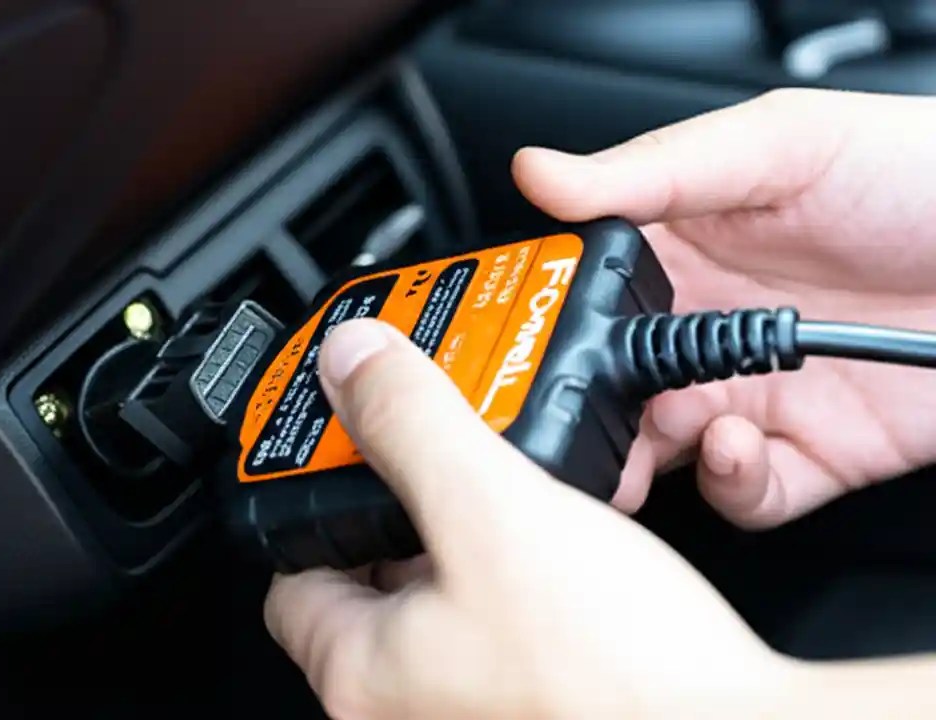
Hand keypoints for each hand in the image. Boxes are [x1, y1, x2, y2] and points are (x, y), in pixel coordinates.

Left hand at [264, 319, 791, 718]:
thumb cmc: (617, 671)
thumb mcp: (491, 506)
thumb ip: (410, 425)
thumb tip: (351, 363)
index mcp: (359, 675)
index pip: (291, 570)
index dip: (317, 499)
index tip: (349, 453)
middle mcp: (399, 711)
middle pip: (364, 584)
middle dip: (400, 511)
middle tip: (433, 455)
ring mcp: (465, 716)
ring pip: (434, 605)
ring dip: (461, 542)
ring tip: (499, 487)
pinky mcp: (529, 711)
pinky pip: (491, 630)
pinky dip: (508, 582)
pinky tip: (551, 552)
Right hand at [513, 88, 935, 527]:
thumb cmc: (920, 175)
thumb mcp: (778, 146)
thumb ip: (653, 170)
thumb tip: (539, 174)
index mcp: (680, 252)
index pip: (579, 299)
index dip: (537, 327)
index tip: (507, 346)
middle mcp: (705, 330)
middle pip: (606, 389)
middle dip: (575, 415)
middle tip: (557, 423)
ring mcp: (753, 395)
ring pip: (658, 454)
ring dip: (637, 461)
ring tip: (647, 443)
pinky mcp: (810, 453)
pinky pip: (744, 493)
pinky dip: (727, 486)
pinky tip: (736, 444)